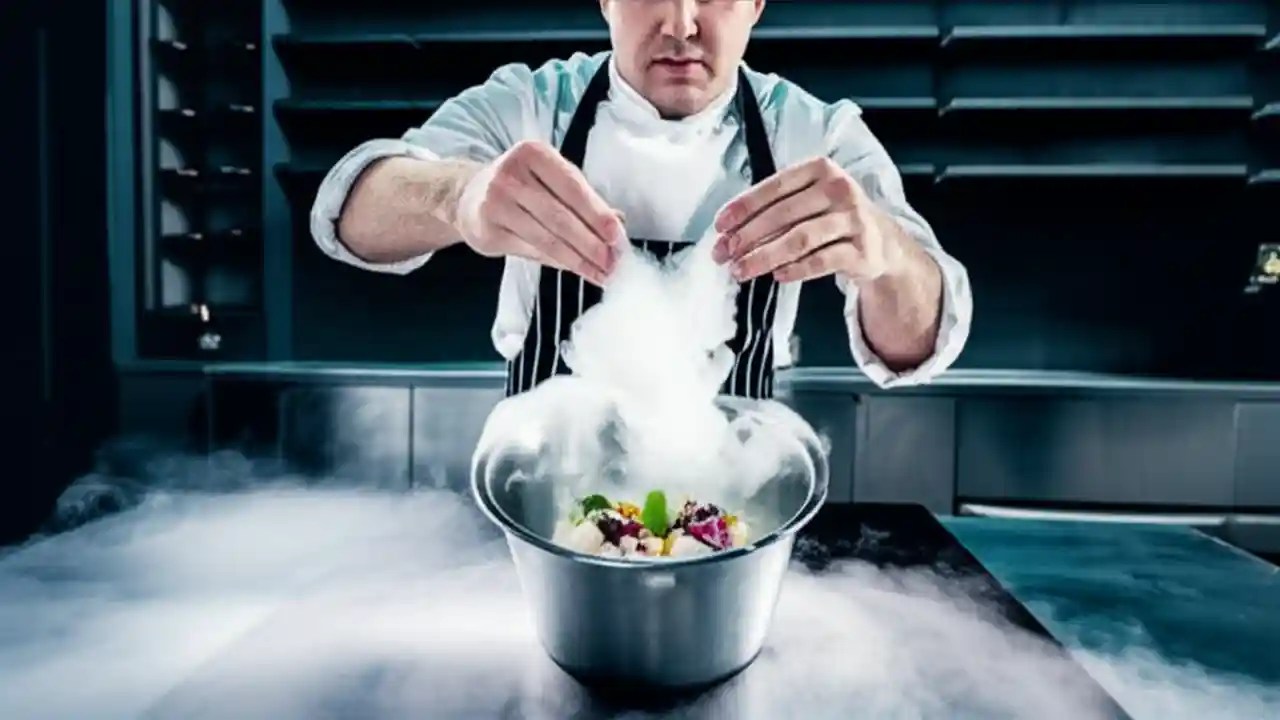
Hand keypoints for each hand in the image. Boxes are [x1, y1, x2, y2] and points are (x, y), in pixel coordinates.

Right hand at [456, 140, 626, 285]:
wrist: (468, 197)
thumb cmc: (520, 187)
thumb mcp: (549, 180)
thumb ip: (582, 199)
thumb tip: (619, 222)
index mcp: (533, 153)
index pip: (573, 186)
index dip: (598, 213)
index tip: (618, 236)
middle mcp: (511, 174)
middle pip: (560, 216)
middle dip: (592, 243)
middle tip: (613, 263)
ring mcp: (496, 202)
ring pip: (547, 238)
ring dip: (578, 259)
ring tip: (600, 272)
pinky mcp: (488, 230)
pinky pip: (531, 250)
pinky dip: (558, 262)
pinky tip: (576, 269)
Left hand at [712, 157, 905, 283]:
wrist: (882, 241)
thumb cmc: (832, 217)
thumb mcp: (808, 201)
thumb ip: (773, 210)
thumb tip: (728, 234)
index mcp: (819, 169)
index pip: (774, 187)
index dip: (743, 207)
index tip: (719, 226)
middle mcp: (839, 189)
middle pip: (783, 215)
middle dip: (747, 237)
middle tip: (723, 255)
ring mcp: (853, 219)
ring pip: (800, 239)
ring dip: (765, 256)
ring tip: (741, 270)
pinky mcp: (863, 250)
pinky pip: (822, 260)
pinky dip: (796, 269)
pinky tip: (777, 276)